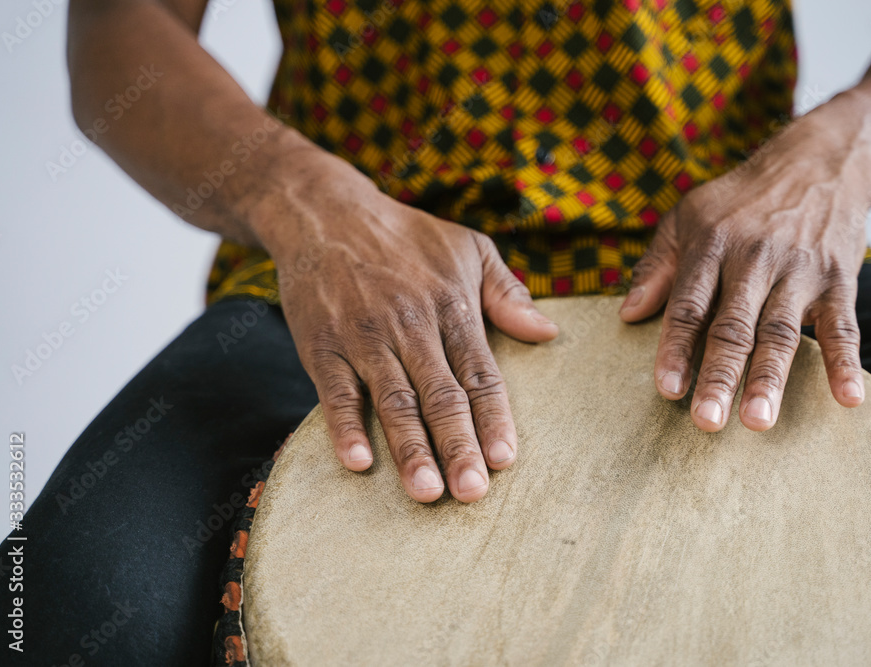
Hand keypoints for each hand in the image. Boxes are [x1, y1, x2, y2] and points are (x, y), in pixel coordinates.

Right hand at [255, 155, 558, 502]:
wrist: (324, 212)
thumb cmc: (406, 235)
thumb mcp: (468, 248)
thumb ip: (507, 292)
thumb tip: (548, 331)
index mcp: (451, 305)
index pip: (480, 372)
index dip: (494, 417)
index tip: (507, 459)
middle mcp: (410, 325)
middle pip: (440, 395)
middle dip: (458, 445)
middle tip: (473, 492)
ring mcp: (364, 337)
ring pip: (392, 399)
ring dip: (410, 448)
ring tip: (426, 492)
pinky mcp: (322, 345)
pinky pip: (336, 392)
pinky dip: (346, 427)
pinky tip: (359, 462)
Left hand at [619, 116, 870, 431]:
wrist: (820, 161)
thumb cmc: (740, 200)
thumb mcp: (688, 216)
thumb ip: (656, 265)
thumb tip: (626, 314)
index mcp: (711, 246)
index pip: (688, 305)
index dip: (675, 347)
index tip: (666, 389)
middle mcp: (754, 260)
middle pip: (733, 326)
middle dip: (719, 375)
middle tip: (706, 421)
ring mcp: (799, 272)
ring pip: (781, 332)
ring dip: (770, 378)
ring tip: (758, 422)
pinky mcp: (839, 280)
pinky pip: (843, 326)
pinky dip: (847, 363)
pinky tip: (848, 399)